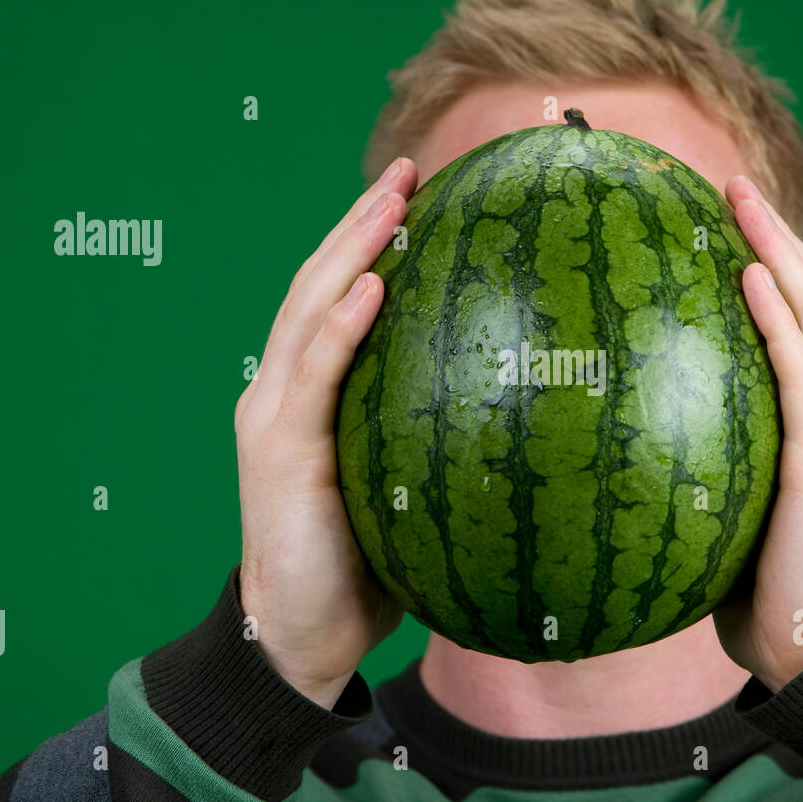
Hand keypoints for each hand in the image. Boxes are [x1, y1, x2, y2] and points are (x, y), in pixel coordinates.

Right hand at [234, 158, 416, 707]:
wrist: (302, 633)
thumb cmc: (364, 563)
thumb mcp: (406, 487)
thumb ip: (436, 438)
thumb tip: (527, 412)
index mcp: (316, 394)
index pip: (342, 299)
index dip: (372, 242)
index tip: (422, 193)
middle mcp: (286, 390)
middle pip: (321, 284)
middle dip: (361, 222)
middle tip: (410, 167)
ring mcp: (275, 416)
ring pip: (309, 310)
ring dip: (350, 249)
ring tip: (392, 199)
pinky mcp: (278, 452)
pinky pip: (311, 376)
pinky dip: (340, 326)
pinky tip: (373, 285)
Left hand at [714, 176, 802, 692]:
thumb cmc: (768, 590)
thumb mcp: (735, 512)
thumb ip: (704, 464)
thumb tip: (622, 443)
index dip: (776, 268)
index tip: (730, 226)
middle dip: (777, 236)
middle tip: (730, 183)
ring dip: (780, 250)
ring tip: (739, 199)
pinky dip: (781, 319)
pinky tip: (752, 276)